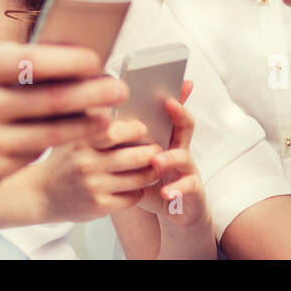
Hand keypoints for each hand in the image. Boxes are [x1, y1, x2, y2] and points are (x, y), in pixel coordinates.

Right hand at [0, 44, 126, 206]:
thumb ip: (2, 62)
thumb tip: (58, 52)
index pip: (34, 60)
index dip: (73, 60)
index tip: (96, 58)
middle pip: (53, 98)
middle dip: (94, 92)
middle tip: (118, 87)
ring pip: (53, 133)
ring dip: (87, 123)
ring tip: (106, 115)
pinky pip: (35, 155)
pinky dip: (55, 143)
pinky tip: (70, 135)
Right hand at [37, 115, 164, 222]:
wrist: (41, 194)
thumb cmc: (63, 160)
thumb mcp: (71, 135)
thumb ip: (92, 117)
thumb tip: (114, 89)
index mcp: (81, 140)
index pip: (116, 131)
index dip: (136, 129)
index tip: (142, 128)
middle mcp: (86, 162)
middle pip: (136, 156)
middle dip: (153, 152)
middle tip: (157, 149)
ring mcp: (93, 186)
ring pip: (139, 178)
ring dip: (152, 172)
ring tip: (153, 166)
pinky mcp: (99, 206)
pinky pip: (133, 197)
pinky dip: (140, 190)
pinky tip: (136, 184)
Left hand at [135, 81, 208, 228]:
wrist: (173, 211)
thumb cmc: (151, 180)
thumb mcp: (136, 159)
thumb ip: (125, 141)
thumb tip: (98, 118)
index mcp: (166, 137)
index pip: (170, 110)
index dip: (172, 94)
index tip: (169, 79)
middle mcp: (180, 148)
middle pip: (185, 124)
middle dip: (180, 112)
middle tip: (169, 103)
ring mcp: (188, 168)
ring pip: (184, 156)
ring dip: (170, 156)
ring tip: (156, 159)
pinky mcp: (193, 190)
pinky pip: (188, 187)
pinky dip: (176, 189)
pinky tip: (165, 192)